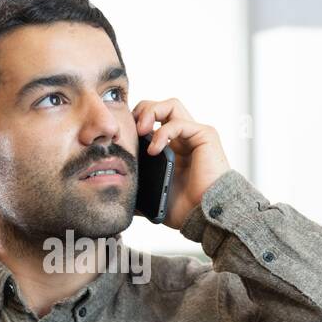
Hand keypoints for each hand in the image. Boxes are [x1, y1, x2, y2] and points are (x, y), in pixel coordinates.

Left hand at [132, 98, 230, 230]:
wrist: (203, 216)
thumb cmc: (184, 208)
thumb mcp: (151, 195)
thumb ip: (136, 188)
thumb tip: (116, 191)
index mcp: (171, 147)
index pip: (151, 120)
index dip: (134, 122)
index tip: (121, 136)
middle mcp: (183, 137)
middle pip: (159, 106)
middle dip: (141, 111)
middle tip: (130, 129)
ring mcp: (194, 134)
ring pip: (170, 105)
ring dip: (150, 112)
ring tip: (139, 131)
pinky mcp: (205, 135)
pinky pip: (179, 122)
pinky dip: (162, 132)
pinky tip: (153, 149)